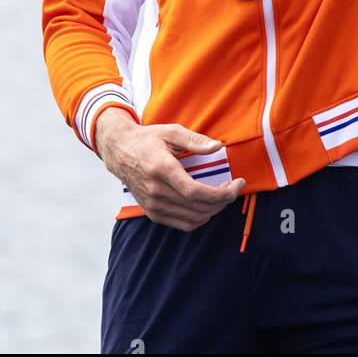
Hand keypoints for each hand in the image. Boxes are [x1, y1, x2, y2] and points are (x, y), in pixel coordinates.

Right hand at [95, 111, 245, 230]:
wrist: (119, 152)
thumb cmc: (148, 139)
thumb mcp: (171, 132)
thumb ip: (195, 140)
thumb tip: (218, 146)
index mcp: (162, 169)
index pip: (195, 192)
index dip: (221, 194)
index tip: (238, 184)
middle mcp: (156, 191)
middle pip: (197, 207)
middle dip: (223, 201)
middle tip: (235, 188)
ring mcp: (153, 205)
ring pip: (192, 219)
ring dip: (213, 210)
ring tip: (223, 195)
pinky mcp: (152, 213)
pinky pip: (182, 224)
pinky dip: (199, 218)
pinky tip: (207, 205)